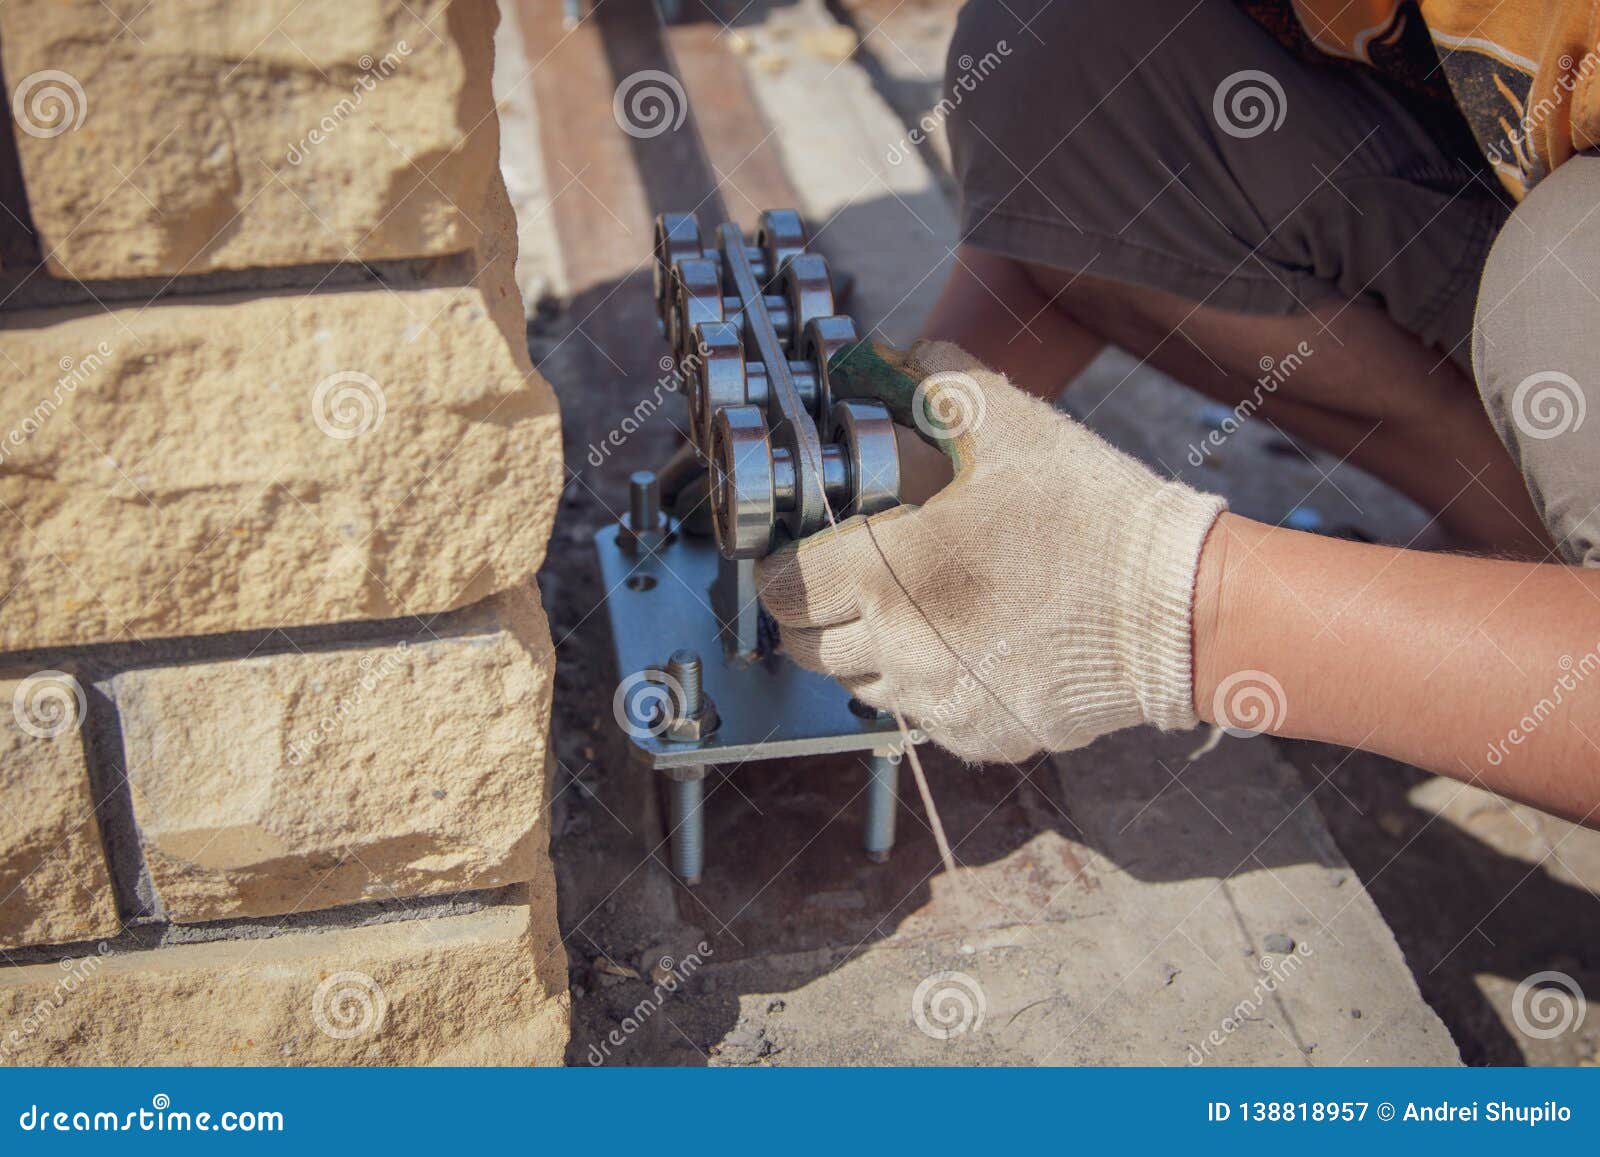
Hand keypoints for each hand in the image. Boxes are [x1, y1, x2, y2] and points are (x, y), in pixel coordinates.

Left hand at [755, 340, 1225, 762]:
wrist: (1178, 613)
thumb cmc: (1093, 517)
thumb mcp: (1015, 427)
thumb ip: (939, 384)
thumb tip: (892, 357)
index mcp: (890, 572)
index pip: (781, 588)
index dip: (785, 565)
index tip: (805, 549)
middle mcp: (901, 649)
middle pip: (804, 646)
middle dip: (813, 611)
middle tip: (849, 579)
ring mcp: (939, 702)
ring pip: (857, 684)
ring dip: (865, 650)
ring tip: (912, 608)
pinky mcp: (978, 738)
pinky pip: (920, 716)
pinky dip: (926, 685)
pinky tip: (967, 645)